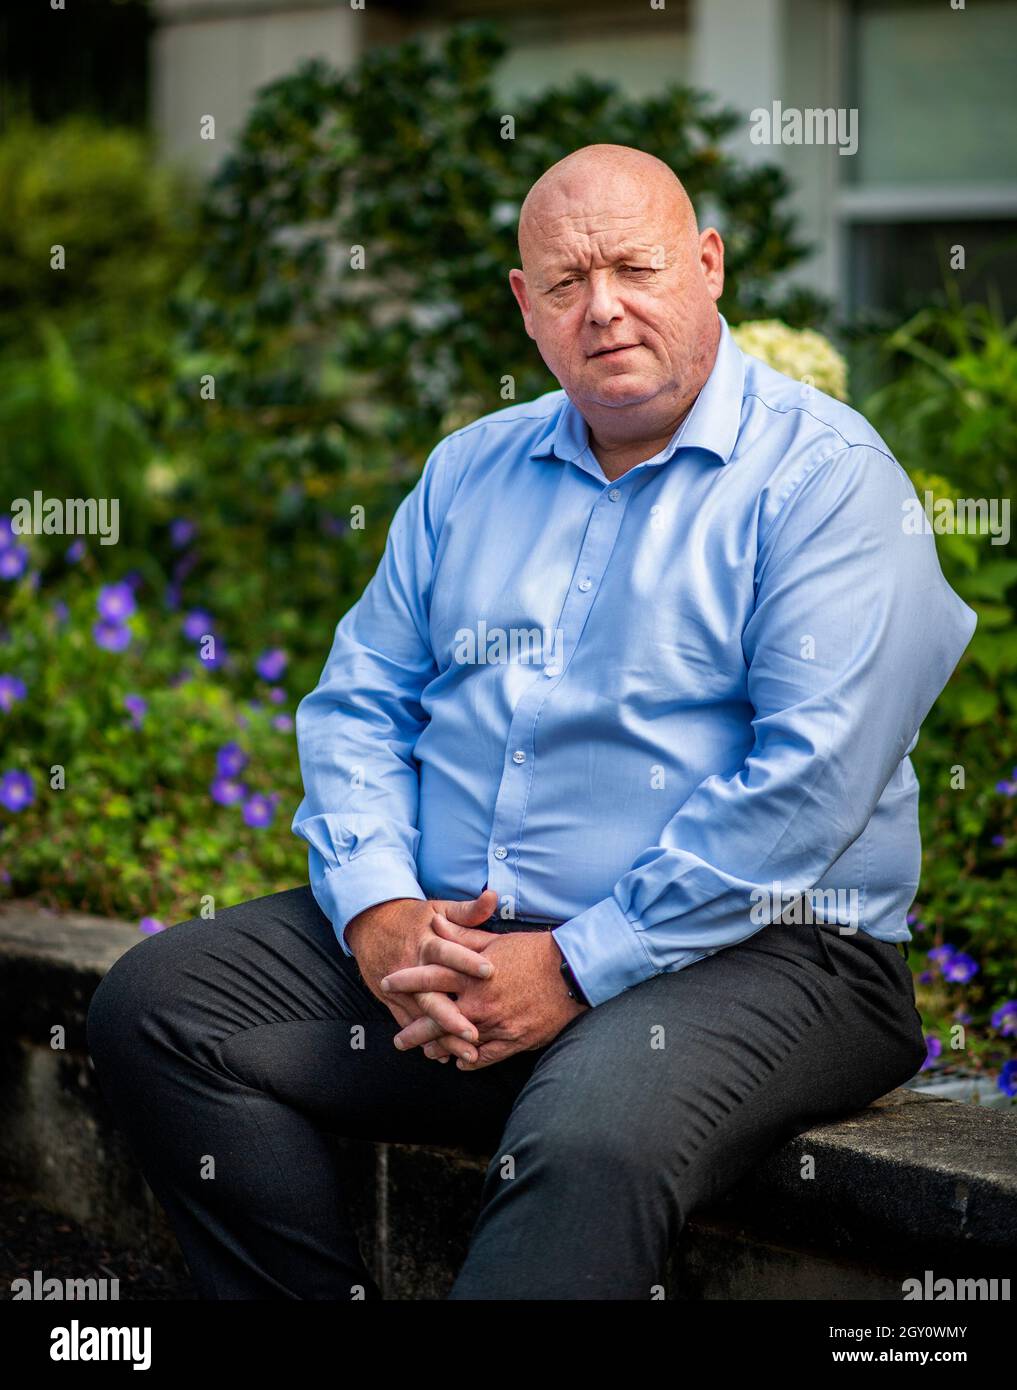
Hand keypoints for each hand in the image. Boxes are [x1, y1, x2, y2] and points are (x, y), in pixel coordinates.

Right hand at [345, 890, 497, 1064]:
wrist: (370, 924)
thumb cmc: (413, 918)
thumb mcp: (438, 909)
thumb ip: (467, 910)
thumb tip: (493, 896)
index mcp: (426, 941)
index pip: (448, 952)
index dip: (468, 961)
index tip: (491, 972)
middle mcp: (412, 967)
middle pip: (432, 994)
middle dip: (452, 1016)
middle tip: (474, 1034)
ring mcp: (400, 987)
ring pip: (422, 1016)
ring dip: (443, 1037)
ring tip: (466, 1055)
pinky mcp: (391, 999)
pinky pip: (408, 1022)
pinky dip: (424, 1039)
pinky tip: (443, 1055)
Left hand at [381, 922, 587, 1069]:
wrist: (571, 973)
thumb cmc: (533, 951)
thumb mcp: (494, 941)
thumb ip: (461, 934)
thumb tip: (433, 922)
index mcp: (472, 975)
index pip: (429, 977)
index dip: (405, 981)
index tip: (386, 983)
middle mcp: (479, 1003)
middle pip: (436, 1020)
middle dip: (413, 1031)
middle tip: (398, 1040)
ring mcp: (496, 1025)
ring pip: (458, 1043)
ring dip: (439, 1049)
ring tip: (426, 1053)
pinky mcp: (514, 1041)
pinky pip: (485, 1057)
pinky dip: (470, 1061)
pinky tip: (460, 1063)